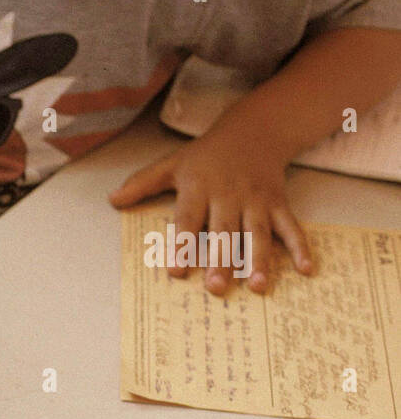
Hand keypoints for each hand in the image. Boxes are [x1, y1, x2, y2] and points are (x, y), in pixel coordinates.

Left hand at [108, 129, 312, 294]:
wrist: (254, 130)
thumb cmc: (205, 156)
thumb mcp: (171, 165)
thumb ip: (141, 184)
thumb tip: (111, 200)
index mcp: (199, 188)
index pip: (187, 219)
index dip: (181, 245)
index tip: (176, 272)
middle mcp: (228, 195)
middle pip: (224, 231)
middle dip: (221, 260)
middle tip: (216, 288)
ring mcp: (256, 200)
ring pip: (258, 233)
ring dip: (259, 260)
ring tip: (257, 287)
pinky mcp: (278, 203)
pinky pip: (291, 227)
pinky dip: (301, 247)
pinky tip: (306, 270)